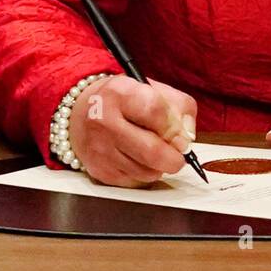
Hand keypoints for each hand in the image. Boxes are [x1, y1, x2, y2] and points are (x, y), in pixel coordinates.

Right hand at [66, 75, 197, 187]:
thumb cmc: (125, 101)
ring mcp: (99, 149)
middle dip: (174, 157)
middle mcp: (104, 121)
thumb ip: (179, 107)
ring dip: (160, 167)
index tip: (183, 137)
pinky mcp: (98, 170)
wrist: (82, 112)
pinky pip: (135, 181)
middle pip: (151, 150)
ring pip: (146, 171)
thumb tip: (188, 138)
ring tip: (156, 153)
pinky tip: (140, 160)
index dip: (174, 128)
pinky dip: (145, 174)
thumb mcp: (153, 89)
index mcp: (120, 93)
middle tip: (179, 154)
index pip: (154, 111)